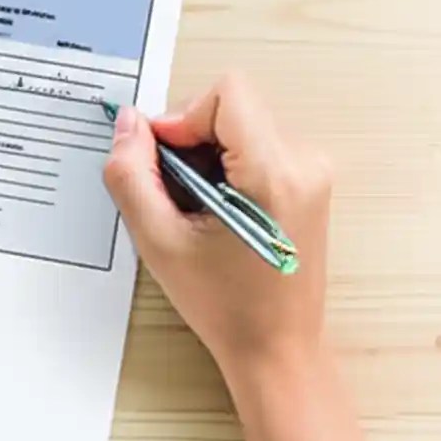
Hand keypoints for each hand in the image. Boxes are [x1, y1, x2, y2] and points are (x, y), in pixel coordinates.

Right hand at [104, 73, 359, 440]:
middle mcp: (304, 163)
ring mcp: (311, 171)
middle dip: (190, 139)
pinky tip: (214, 208)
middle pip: (231, 106)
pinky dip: (224, 165)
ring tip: (195, 206)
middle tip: (174, 191)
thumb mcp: (158, 240)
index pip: (227, 92)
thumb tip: (129, 123)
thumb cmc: (225, 304)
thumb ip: (132, 174)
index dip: (182, 117)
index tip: (164, 159)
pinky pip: (255, 143)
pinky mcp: (308, 180)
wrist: (276, 347)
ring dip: (205, 154)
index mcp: (274, 173)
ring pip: (240, 123)